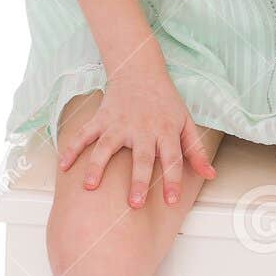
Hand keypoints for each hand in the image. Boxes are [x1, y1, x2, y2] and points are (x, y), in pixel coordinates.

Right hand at [56, 69, 216, 208]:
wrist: (140, 71)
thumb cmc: (166, 102)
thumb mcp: (186, 122)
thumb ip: (196, 151)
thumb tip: (211, 175)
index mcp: (165, 131)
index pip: (172, 159)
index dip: (173, 180)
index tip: (171, 202)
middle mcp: (142, 129)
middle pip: (140, 158)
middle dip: (138, 181)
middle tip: (135, 204)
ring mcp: (119, 124)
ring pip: (106, 147)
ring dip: (97, 167)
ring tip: (89, 187)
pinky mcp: (101, 118)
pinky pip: (84, 135)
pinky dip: (72, 149)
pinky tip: (64, 166)